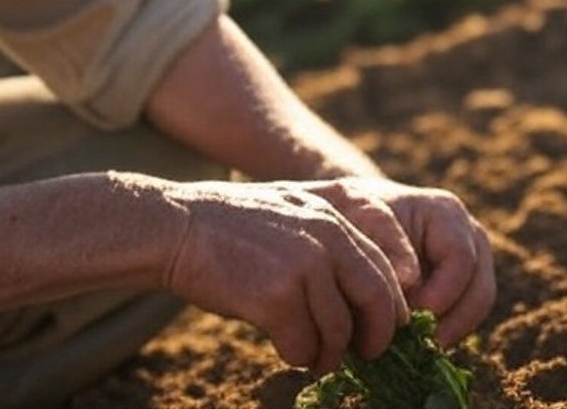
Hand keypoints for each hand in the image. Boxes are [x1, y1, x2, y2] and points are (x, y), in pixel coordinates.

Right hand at [160, 180, 409, 373]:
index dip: (390, 307)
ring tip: (313, 357)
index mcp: (332, 216)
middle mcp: (325, 238)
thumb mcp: (289, 209)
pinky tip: (283, 348)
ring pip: (338, 332)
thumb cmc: (229, 225)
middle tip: (365, 355)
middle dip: (375, 337)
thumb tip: (360, 290)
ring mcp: (302, 266)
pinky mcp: (275, 297)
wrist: (175, 226)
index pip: (383, 268)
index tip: (383, 329)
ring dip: (328, 355)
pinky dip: (297, 356)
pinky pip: (302, 346)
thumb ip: (327, 237)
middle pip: (376, 300)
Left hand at [303, 177, 494, 345]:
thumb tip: (410, 283)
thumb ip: (386, 245)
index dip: (440, 293)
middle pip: (480, 289)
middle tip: (415, 342)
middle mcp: (469, 237)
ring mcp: (471, 263)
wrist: (355, 219)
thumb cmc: (357, 216)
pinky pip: (466, 319)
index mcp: (446, 213)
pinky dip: (444, 333)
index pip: (461, 260)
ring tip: (413, 345)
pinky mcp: (463, 288)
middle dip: (450, 321)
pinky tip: (414, 342)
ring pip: (477, 309)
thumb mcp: (362, 220)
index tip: (409, 313)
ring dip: (449, 331)